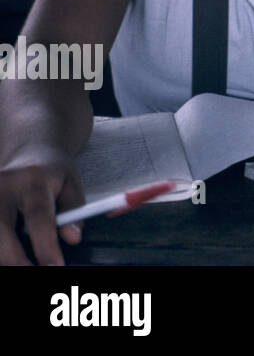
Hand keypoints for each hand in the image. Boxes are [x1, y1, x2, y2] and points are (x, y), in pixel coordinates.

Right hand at [0, 147, 84, 265]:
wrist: (28, 151)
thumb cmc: (53, 173)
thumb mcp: (73, 185)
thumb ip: (75, 213)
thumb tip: (71, 239)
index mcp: (33, 180)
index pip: (38, 217)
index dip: (45, 246)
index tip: (55, 266)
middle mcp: (3, 187)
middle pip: (2, 232)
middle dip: (15, 260)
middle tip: (35, 273)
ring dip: (4, 256)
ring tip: (23, 263)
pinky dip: (0, 247)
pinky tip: (10, 254)